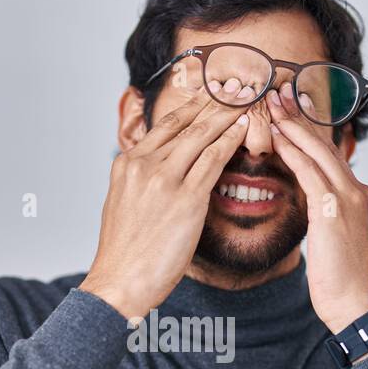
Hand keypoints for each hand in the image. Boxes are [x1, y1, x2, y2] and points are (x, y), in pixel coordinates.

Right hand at [80, 93, 250, 320]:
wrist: (119, 282)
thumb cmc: (126, 253)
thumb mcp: (124, 205)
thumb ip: (141, 183)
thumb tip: (159, 174)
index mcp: (127, 164)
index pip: (167, 125)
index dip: (194, 106)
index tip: (213, 94)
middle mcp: (142, 164)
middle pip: (186, 123)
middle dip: (216, 101)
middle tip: (238, 86)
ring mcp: (163, 179)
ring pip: (202, 135)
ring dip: (228, 114)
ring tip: (248, 100)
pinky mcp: (184, 199)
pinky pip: (213, 160)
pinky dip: (231, 140)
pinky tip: (245, 129)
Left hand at [266, 83, 367, 333]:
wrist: (358, 307)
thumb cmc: (345, 283)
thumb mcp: (336, 243)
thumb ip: (327, 218)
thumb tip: (312, 210)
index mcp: (361, 197)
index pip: (331, 156)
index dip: (310, 131)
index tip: (292, 110)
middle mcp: (359, 191)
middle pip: (325, 145)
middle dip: (301, 116)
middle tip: (279, 91)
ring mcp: (350, 199)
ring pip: (318, 151)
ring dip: (293, 124)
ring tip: (273, 103)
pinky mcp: (333, 210)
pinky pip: (309, 172)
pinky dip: (292, 151)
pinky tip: (276, 136)